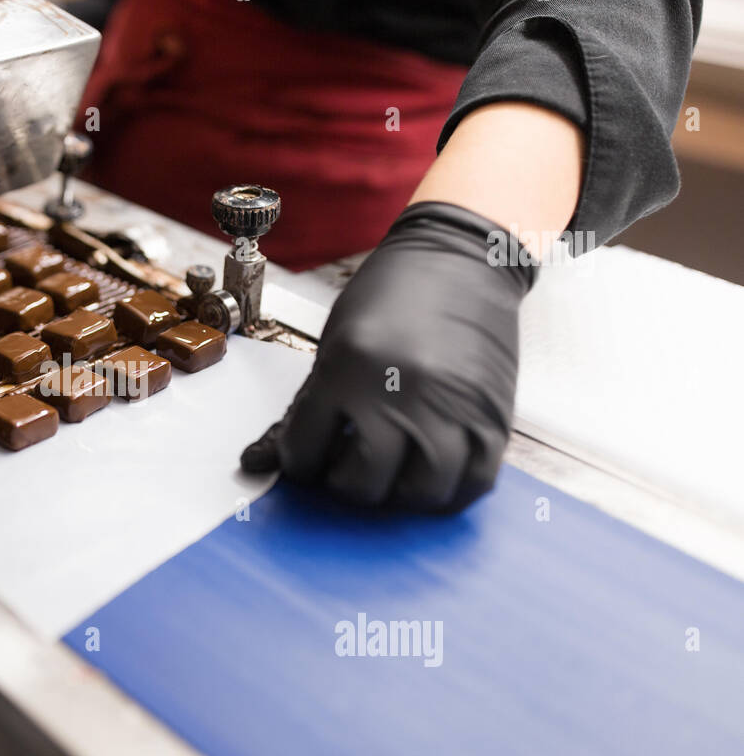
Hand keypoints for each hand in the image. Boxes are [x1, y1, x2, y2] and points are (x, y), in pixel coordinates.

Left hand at [241, 202, 536, 511]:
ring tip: (389, 476)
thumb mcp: (333, 344)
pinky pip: (474, 481)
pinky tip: (430, 477)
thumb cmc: (391, 294)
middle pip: (363, 483)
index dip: (299, 463)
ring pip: (421, 493)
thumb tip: (260, 461)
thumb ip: (304, 407)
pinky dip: (449, 492)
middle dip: (345, 485)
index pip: (305, 452)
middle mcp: (400, 393)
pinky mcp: (493, 415)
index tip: (306, 457)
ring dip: (399, 497)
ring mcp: (452, 408)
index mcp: (347, 370)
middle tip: (345, 468)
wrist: (460, 258)